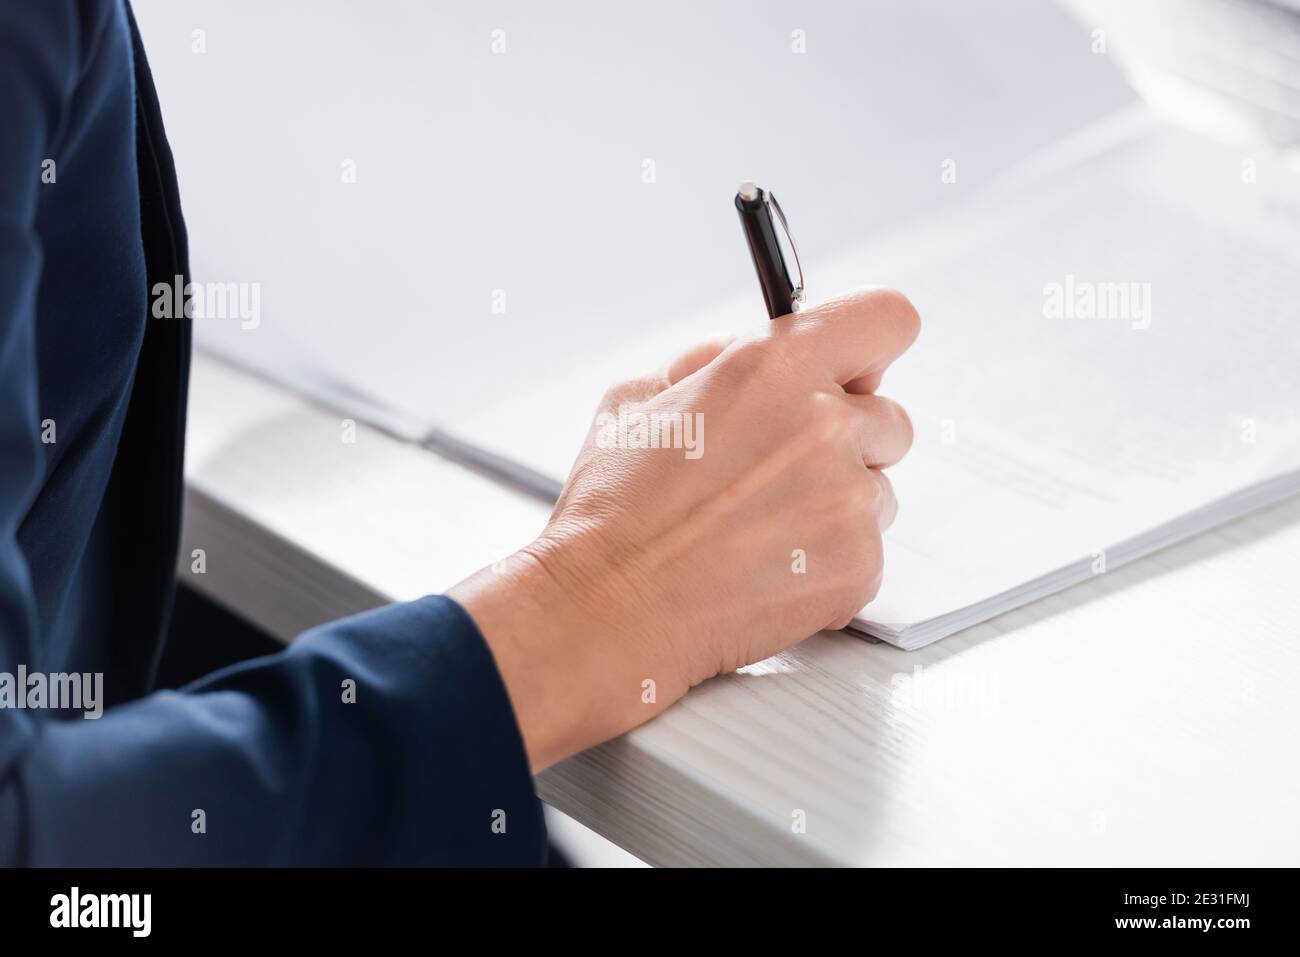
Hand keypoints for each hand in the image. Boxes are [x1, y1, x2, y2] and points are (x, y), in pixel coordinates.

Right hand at [449, 287, 919, 770]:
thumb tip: (737, 351)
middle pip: (890, 418)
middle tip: (781, 471)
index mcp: (778, 366)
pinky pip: (870, 552)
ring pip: (880, 492)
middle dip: (848, 439)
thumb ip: (707, 361)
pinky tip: (768, 568)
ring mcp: (851, 501)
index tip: (855, 367)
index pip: (887, 319)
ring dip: (838, 505)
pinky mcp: (859, 567)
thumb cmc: (615, 511)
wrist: (610, 609)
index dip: (871, 346)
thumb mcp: (637, 398)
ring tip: (760, 530)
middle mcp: (827, 425)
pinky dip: (830, 561)